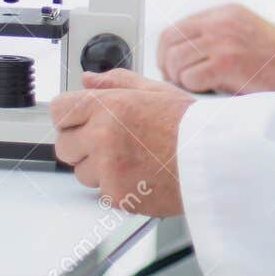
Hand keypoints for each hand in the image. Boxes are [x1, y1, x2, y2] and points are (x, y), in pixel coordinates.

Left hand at [51, 69, 193, 215]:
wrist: (214, 159)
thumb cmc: (190, 125)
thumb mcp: (155, 90)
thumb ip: (116, 82)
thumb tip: (87, 79)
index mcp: (109, 106)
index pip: (59, 111)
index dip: (70, 115)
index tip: (80, 119)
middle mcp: (102, 137)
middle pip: (64, 145)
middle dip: (80, 143)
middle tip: (107, 140)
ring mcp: (108, 169)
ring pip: (81, 172)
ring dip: (97, 168)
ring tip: (130, 157)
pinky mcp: (117, 195)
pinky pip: (102, 192)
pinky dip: (116, 186)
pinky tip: (139, 173)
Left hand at [157, 3, 274, 94]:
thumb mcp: (246, 35)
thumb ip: (216, 37)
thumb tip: (180, 57)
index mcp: (224, 13)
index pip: (176, 28)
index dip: (167, 52)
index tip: (171, 68)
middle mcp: (220, 22)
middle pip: (169, 42)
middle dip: (168, 67)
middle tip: (177, 83)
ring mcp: (223, 40)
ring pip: (176, 61)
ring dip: (181, 80)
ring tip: (198, 89)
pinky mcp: (226, 62)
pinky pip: (190, 78)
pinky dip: (193, 90)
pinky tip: (209, 93)